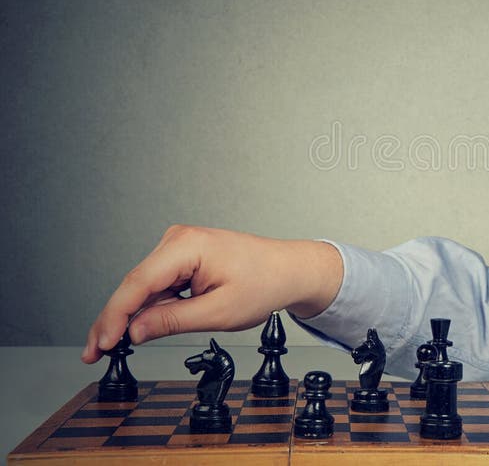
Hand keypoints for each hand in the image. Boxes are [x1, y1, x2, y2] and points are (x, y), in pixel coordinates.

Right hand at [81, 224, 342, 362]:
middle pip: (134, 285)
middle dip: (114, 320)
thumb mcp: (219, 312)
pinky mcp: (183, 257)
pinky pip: (158, 285)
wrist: (290, 270)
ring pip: (144, 287)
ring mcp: (180, 247)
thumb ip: (172, 321)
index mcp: (187, 246)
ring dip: (132, 316)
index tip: (99, 344)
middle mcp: (178, 240)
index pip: (137, 284)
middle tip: (94, 354)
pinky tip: (147, 326)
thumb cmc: (265, 283)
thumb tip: (134, 330)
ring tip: (118, 344)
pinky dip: (150, 307)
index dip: (113, 317)